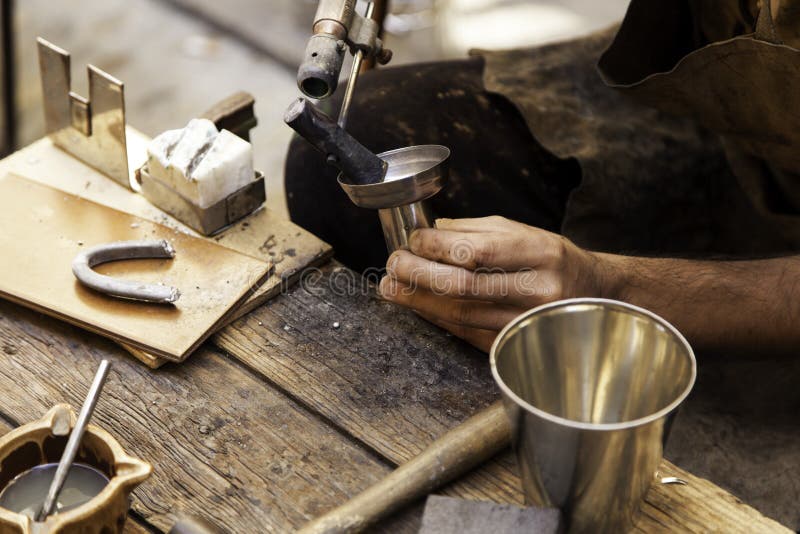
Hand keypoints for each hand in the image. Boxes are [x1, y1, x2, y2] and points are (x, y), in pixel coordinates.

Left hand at [378, 216, 608, 351]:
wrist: (594, 296)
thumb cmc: (553, 260)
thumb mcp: (525, 232)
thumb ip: (476, 230)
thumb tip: (432, 229)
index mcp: (540, 252)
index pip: (476, 250)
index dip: (436, 247)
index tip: (412, 240)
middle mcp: (537, 289)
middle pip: (464, 285)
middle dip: (418, 274)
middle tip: (392, 264)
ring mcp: (527, 322)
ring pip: (462, 314)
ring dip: (419, 300)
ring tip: (392, 288)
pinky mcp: (516, 343)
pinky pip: (467, 332)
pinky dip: (438, 318)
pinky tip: (418, 306)